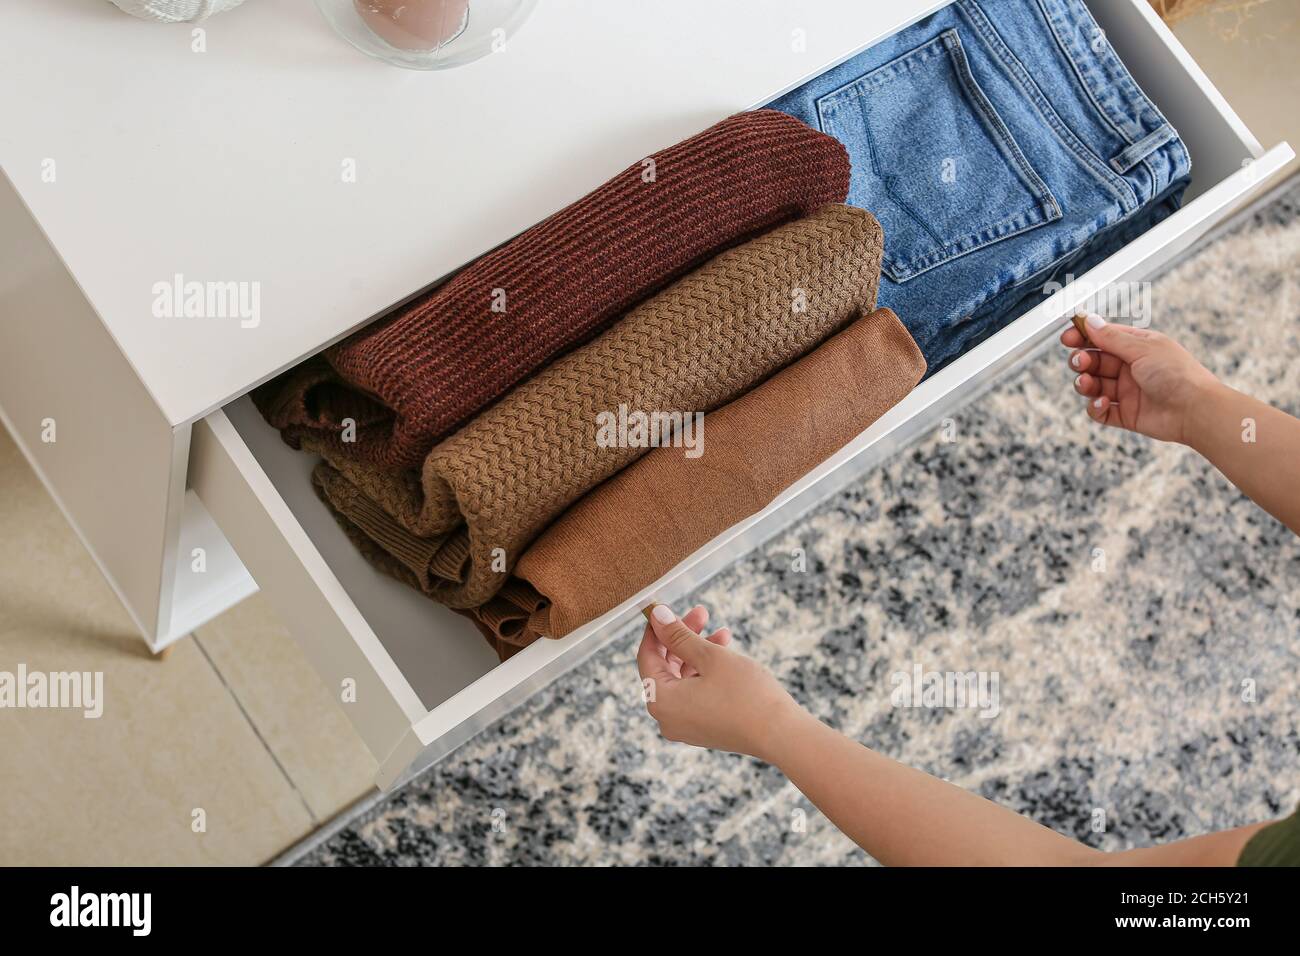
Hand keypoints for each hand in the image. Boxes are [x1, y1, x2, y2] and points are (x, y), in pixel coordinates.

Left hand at [636, 603, 804, 761]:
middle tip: (702, 613)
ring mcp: (684, 726)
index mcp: (661, 701)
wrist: (781, 734)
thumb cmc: (746, 695)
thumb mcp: (710, 657)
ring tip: (723, 633)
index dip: (657, 629)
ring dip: (698, 653)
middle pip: (665, 667)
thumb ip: (679, 635)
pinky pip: (693, 693)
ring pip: (682, 679)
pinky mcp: (702, 728)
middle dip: (682, 638)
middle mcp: (666, 717)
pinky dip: (704, 673)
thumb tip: (658, 616)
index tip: (667, 608)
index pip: (646, 656)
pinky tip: (725, 654)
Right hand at [1062, 313, 1220, 443]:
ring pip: (1093, 385)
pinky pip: (1100, 411)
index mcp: (1137, 347)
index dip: (1083, 336)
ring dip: (1085, 383)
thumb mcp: (1143, 348)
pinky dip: (1095, 407)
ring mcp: (1127, 392)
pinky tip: (1103, 402)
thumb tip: (1089, 320)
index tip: (1067, 337)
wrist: (1196, 410)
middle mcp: (1130, 368)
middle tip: (1081, 362)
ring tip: (1087, 384)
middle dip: (1082, 360)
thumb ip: (1112, 337)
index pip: (1103, 337)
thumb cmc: (1178, 374)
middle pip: (1094, 361)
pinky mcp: (1125, 414)